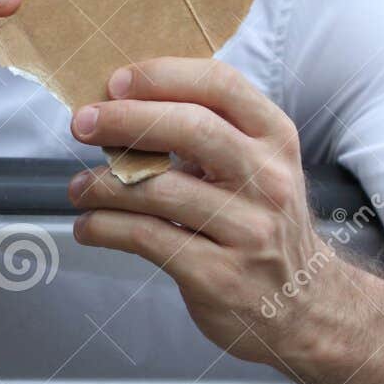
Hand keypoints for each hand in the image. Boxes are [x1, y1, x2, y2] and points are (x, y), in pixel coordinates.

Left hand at [67, 57, 383, 383]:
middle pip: (189, 128)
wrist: (306, 307)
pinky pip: (147, 238)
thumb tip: (119, 106)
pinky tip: (89, 227)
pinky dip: (105, 228)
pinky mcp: (220, 276)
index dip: (162, 76)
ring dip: (102, 184)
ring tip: (78, 188)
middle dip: (123, 120)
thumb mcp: (257, 165)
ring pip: (158, 189)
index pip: (220, 84)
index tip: (115, 82)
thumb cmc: (261, 221)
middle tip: (81, 124)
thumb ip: (207, 131)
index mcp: (275, 138)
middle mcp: (268, 179)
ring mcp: (248, 230)